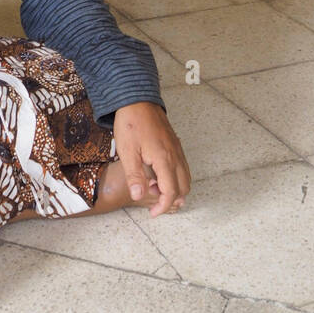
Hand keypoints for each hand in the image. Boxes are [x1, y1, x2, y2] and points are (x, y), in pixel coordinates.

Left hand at [113, 102, 190, 217]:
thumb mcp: (127, 151)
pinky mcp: (175, 144)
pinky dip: (176, 178)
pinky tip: (158, 174)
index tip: (153, 213)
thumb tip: (140, 197)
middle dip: (171, 199)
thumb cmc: (131, 123)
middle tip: (152, 198)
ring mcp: (177, 149)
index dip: (163, 206)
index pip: (171, 192)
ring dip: (175, 188)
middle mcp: (175, 155)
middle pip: (184, 188)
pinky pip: (183, 167)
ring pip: (186, 177)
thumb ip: (135, 176)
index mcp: (164, 159)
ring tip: (153, 186)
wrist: (137, 99)